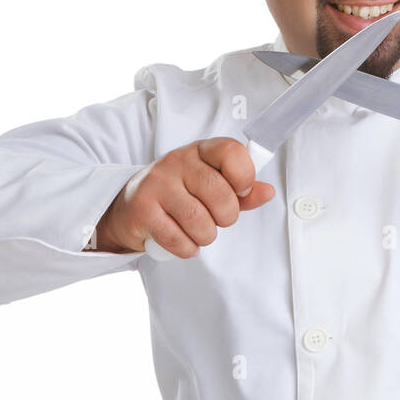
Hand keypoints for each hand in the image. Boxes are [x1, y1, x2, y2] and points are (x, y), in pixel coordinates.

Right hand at [92, 137, 275, 255]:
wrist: (131, 208)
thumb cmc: (179, 194)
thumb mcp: (211, 184)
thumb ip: (242, 190)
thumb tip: (268, 193)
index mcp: (200, 150)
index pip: (232, 152)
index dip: (244, 178)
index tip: (239, 191)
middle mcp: (177, 161)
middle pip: (220, 195)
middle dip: (226, 217)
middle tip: (216, 219)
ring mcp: (157, 184)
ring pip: (200, 221)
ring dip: (205, 236)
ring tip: (198, 231)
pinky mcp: (143, 210)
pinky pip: (178, 239)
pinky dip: (186, 248)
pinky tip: (183, 241)